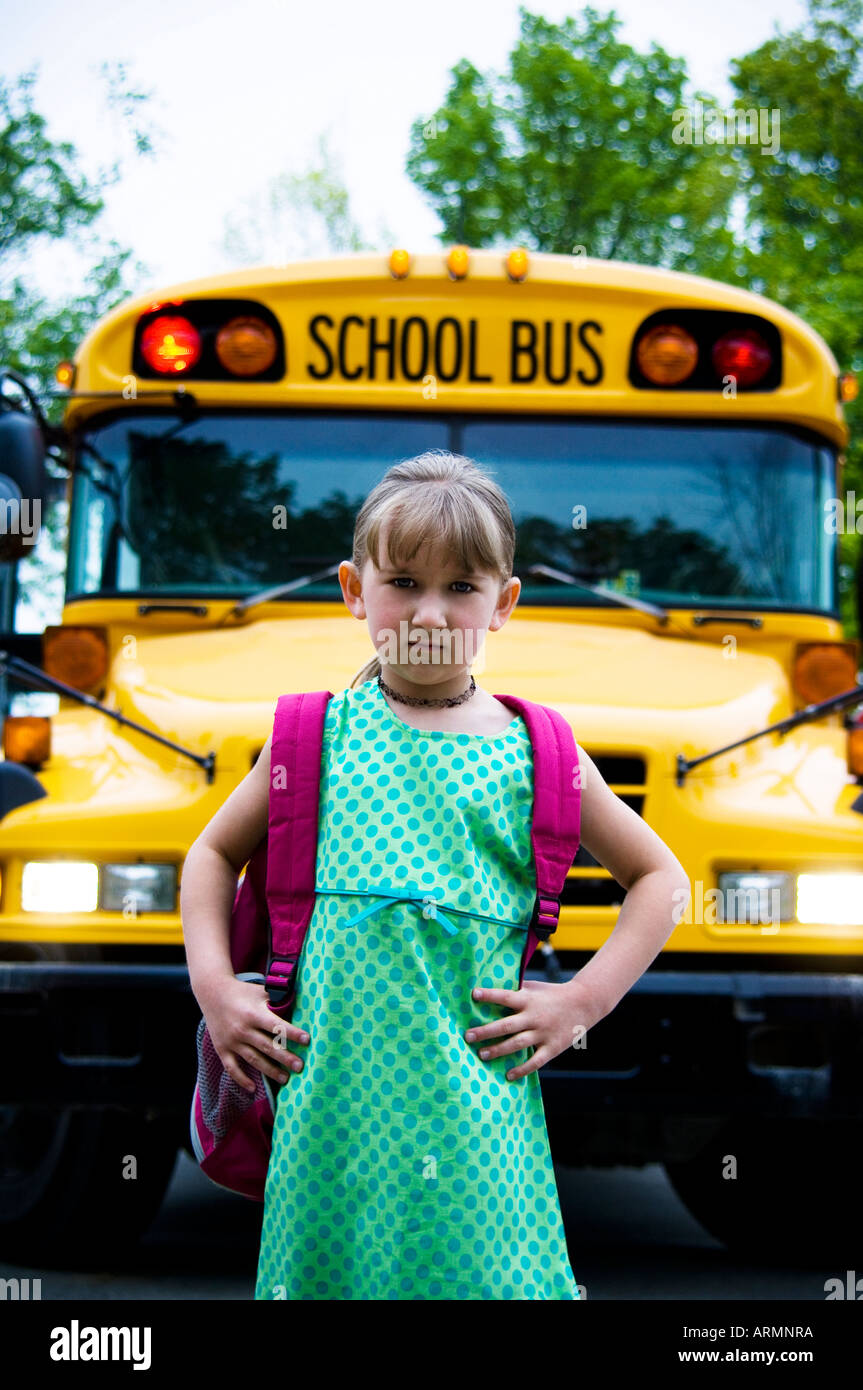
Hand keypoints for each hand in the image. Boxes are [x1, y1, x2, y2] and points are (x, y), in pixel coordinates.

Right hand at [200, 976, 309, 1093]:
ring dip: (270, 1071)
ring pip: (253, 1059)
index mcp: (254, 1014)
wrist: (212, 993)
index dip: (292, 1033)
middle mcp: (243, 1029)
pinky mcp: (222, 1049)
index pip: (276, 1026)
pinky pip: (232, 1067)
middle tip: (300, 1067)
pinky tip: (253, 1089)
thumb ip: (277, 1001)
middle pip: (267, 1047)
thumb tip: (300, 1006)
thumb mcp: (260, 992)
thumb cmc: (242, 992)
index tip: (307, 1040)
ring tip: (285, 1079)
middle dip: (285, 1058)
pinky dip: (241, 1079)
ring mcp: (232, 1041)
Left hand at [464, 979, 601, 1080]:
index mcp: (528, 999)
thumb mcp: (535, 987)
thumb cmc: (553, 994)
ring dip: (498, 1050)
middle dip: (485, 1031)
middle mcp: (534, 1016)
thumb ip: (516, 990)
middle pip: (506, 1025)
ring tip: (482, 1055)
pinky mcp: (553, 1047)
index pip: (505, 996)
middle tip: (468, 1036)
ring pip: (517, 1044)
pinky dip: (522, 1069)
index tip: (473, 994)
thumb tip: (491, 989)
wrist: (584, 1003)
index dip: (489, 995)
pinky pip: (535, 1061)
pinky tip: (509, 1075)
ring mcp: (543, 1033)